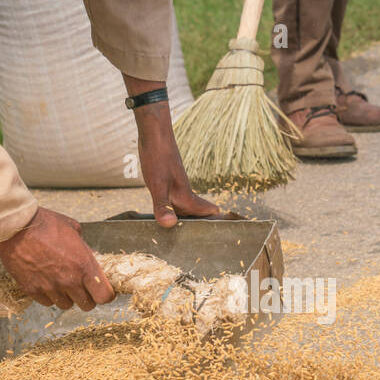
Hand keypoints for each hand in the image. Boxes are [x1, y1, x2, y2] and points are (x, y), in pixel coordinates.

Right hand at [0, 207, 113, 310]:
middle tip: (82, 287)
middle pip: (87, 305)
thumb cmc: (45, 223)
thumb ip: (83, 247)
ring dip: (67, 297)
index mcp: (84, 266)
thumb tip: (87, 255)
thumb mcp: (74, 229)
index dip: (106, 295)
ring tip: (61, 282)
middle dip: (87, 297)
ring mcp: (50, 287)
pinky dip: (49, 296)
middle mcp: (69, 281)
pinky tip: (47, 282)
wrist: (16, 226)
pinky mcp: (33, 290)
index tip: (103, 290)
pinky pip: (47, 302)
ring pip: (66, 305)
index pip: (104, 296)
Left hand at [125, 75, 220, 226]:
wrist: (154, 134)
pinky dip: (171, 211)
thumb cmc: (158, 157)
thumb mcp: (157, 184)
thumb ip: (163, 206)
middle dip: (200, 227)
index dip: (217, 223)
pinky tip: (164, 214)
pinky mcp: (166, 183)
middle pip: (197, 214)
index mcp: (186, 196)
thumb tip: (170, 225)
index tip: (224, 237)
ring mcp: (175, 188)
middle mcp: (184, 193)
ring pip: (184, 208)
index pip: (209, 211)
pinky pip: (173, 202)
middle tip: (201, 245)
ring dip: (184, 220)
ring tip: (181, 236)